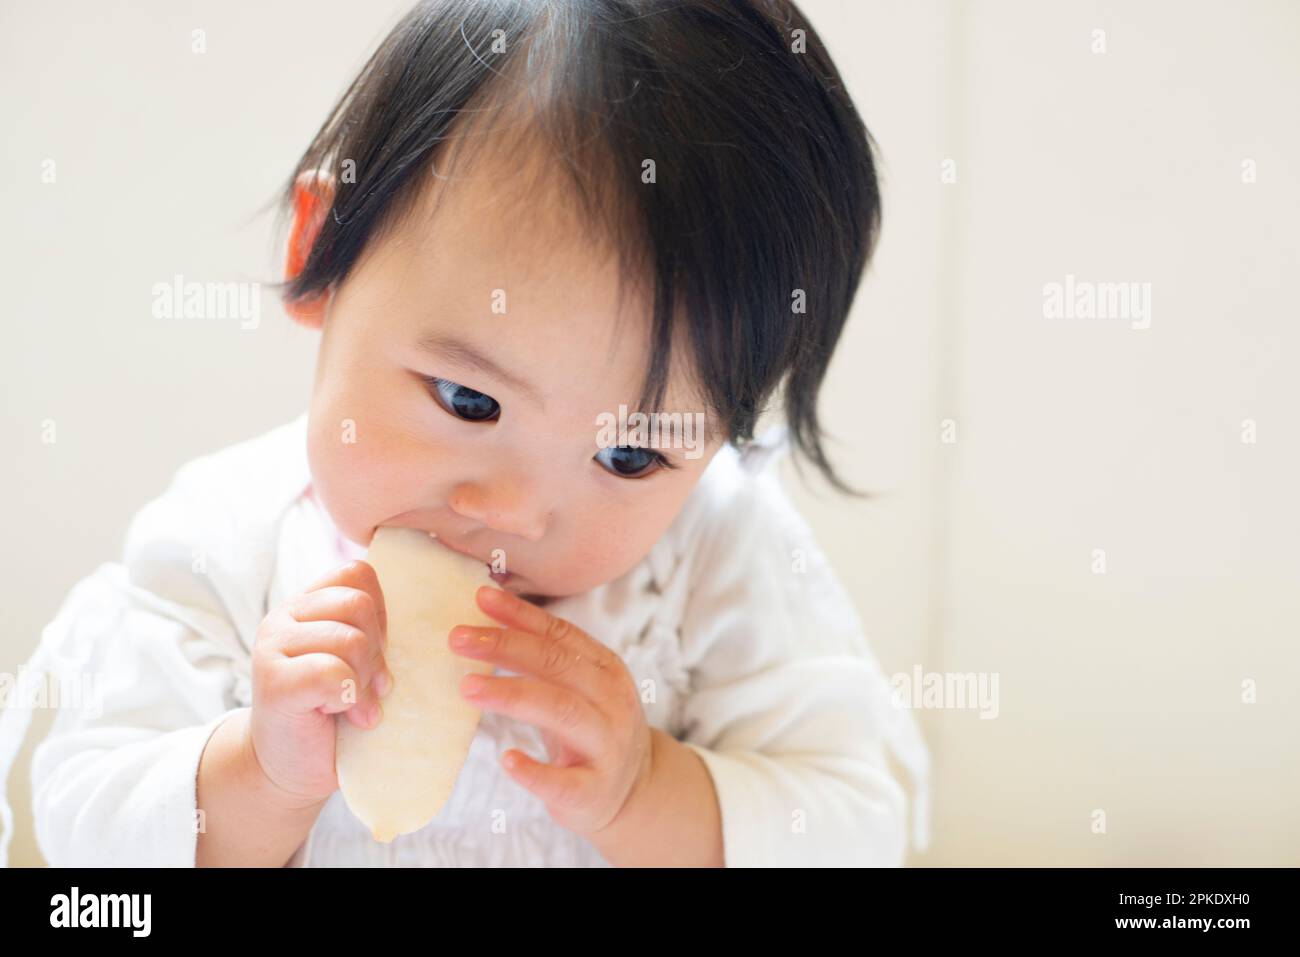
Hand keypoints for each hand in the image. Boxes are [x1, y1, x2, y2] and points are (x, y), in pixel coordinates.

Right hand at [248, 560, 391, 808]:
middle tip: (369, 686)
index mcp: (308, 605)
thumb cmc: (335, 714)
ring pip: (348, 639)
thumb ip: (371, 632)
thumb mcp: (358, 662)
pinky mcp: (272, 682)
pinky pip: (331, 673)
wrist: (293, 768)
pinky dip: (346, 697)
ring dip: (362, 679)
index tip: (378, 651)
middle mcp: (284, 617)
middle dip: (375, 650)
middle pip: (357, 604)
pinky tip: (338, 712)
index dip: (381, 612)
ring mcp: (272, 646)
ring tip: (353, 703)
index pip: (357, 574)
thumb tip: (423, 618)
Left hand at [448, 586, 653, 835]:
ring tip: (467, 687)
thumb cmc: (590, 730)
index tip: (480, 598)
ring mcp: (606, 747)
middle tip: (457, 638)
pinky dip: (534, 770)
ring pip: (561, 711)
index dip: (520, 615)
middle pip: (557, 665)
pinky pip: (562, 781)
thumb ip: (544, 661)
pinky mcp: (592, 791)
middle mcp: (612, 702)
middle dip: (505, 646)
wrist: (633, 792)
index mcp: (606, 669)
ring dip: (511, 695)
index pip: (561, 634)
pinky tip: (507, 759)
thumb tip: (485, 622)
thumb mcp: (577, 689)